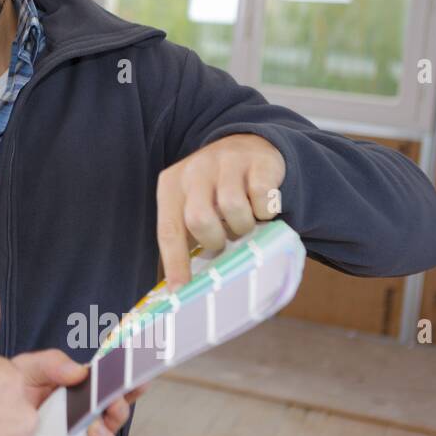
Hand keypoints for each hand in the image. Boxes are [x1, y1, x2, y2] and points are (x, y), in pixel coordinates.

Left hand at [11, 353, 144, 435]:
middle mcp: (81, 419)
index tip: (139, 379)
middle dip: (120, 410)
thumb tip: (80, 371)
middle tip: (115, 402)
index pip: (110, 390)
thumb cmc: (8, 393)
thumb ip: (52, 363)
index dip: (128, 386)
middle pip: (113, 418)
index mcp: (77, 393)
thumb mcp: (28, 368)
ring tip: (97, 427)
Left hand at [157, 133, 285, 288]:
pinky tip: (262, 206)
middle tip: (226, 239)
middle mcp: (194, 171)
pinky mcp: (257, 162)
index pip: (169, 230)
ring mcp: (226, 162)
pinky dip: (266, 210)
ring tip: (244, 221)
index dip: (175, 263)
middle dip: (215, 239)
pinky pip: (262, 197)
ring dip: (243, 225)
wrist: (248, 146)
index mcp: (171, 185)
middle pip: (199, 219)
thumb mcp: (192, 204)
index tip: (181, 290)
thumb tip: (184, 286)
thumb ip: (186, 235)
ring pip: (233, 208)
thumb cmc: (215, 189)